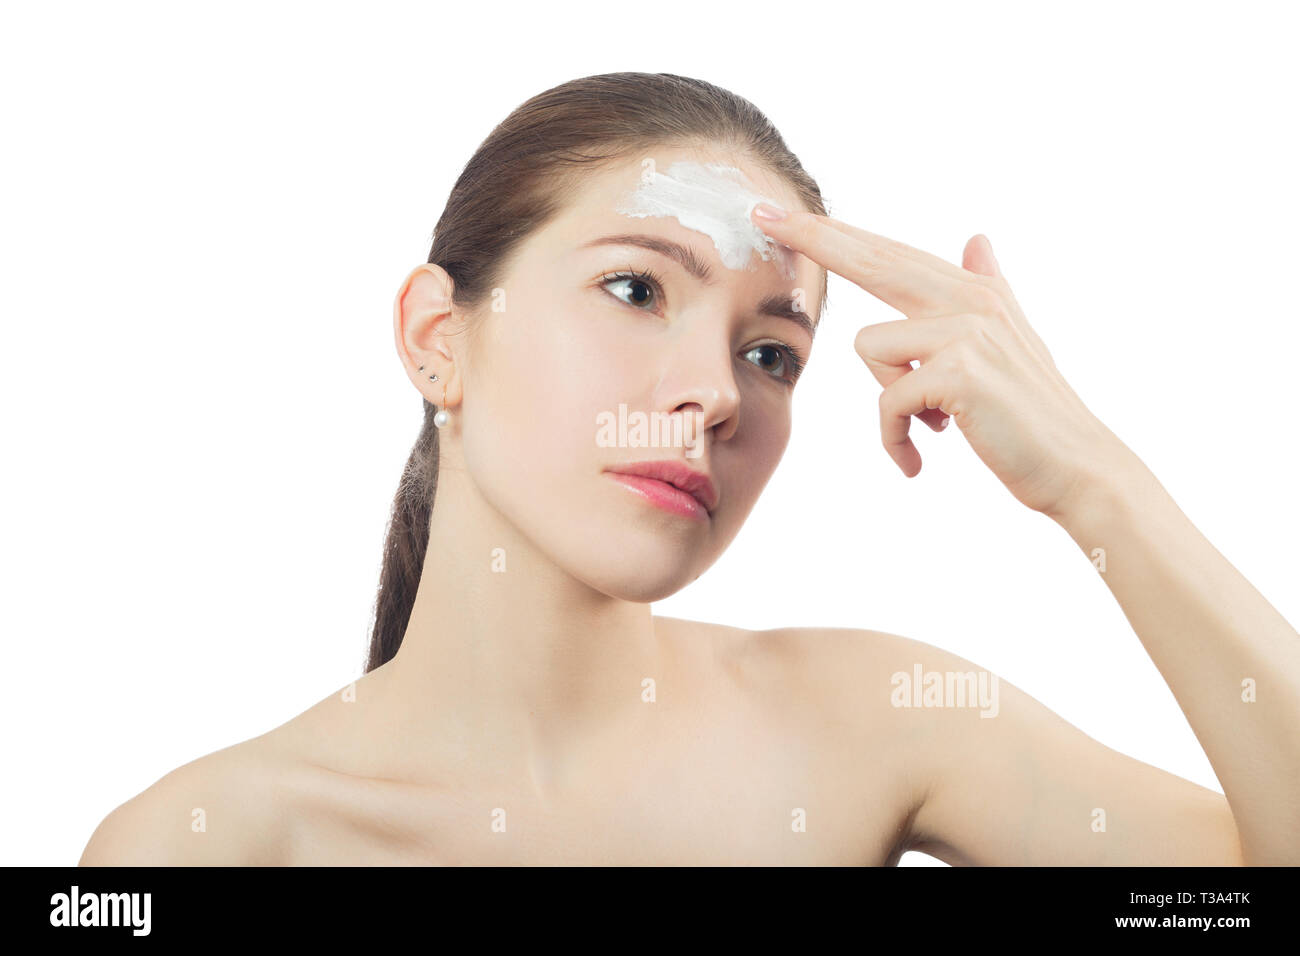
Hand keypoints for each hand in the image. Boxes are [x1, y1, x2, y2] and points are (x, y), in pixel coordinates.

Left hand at [751, 204, 1128, 519]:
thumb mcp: (1011, 341)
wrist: (1078, 466)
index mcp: (972, 292)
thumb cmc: (1032, 415)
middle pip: (874, 259)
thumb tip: (977, 238)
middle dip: (816, 238)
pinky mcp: (958, 372)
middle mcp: (970, 299)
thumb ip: (988, 287)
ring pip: (870, 349)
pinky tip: (920, 457)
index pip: (889, 253)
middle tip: (762, 214)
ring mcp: (966, 330)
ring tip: (931, 426)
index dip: (835, 233)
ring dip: (889, 401)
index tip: (780, 211)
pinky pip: (887, 401)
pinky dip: (895, 439)